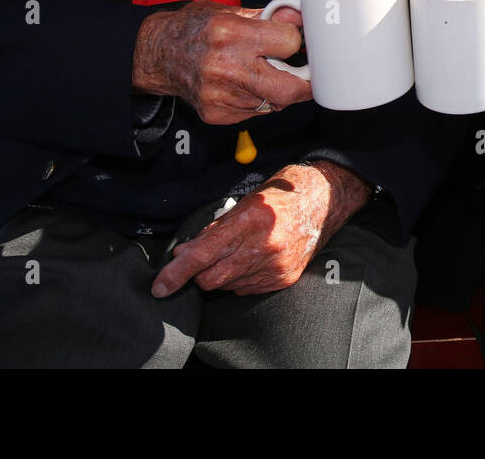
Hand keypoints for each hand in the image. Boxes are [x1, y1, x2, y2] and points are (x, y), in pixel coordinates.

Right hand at [131, 0, 310, 123]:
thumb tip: (298, 17)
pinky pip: (255, 112)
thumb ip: (268, 16)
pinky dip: (257, 99)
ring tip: (259, 72)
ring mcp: (219, 94)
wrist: (159, 54)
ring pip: (273, 102)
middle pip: (288, 88)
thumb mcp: (230, 11)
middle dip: (303, 83)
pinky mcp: (215, 113)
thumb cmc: (194, 29)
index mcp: (230, 34)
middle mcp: (225, 67)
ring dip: (276, 89)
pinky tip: (242, 84)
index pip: (288, 43)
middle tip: (305, 75)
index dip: (294, 40)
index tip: (292, 40)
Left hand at [150, 161, 370, 296]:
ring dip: (222, 273)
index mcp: (250, 221)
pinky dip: (240, 278)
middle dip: (199, 272)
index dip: (176, 273)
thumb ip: (214, 230)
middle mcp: (263, 247)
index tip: (160, 286)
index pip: (202, 255)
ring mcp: (275, 266)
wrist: (324, 200)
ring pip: (227, 285)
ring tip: (237, 251)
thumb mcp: (245, 202)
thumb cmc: (282, 195)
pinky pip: (246, 289)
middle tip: (204, 257)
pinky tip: (251, 260)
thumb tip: (184, 253)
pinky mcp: (284, 278)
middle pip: (210, 278)